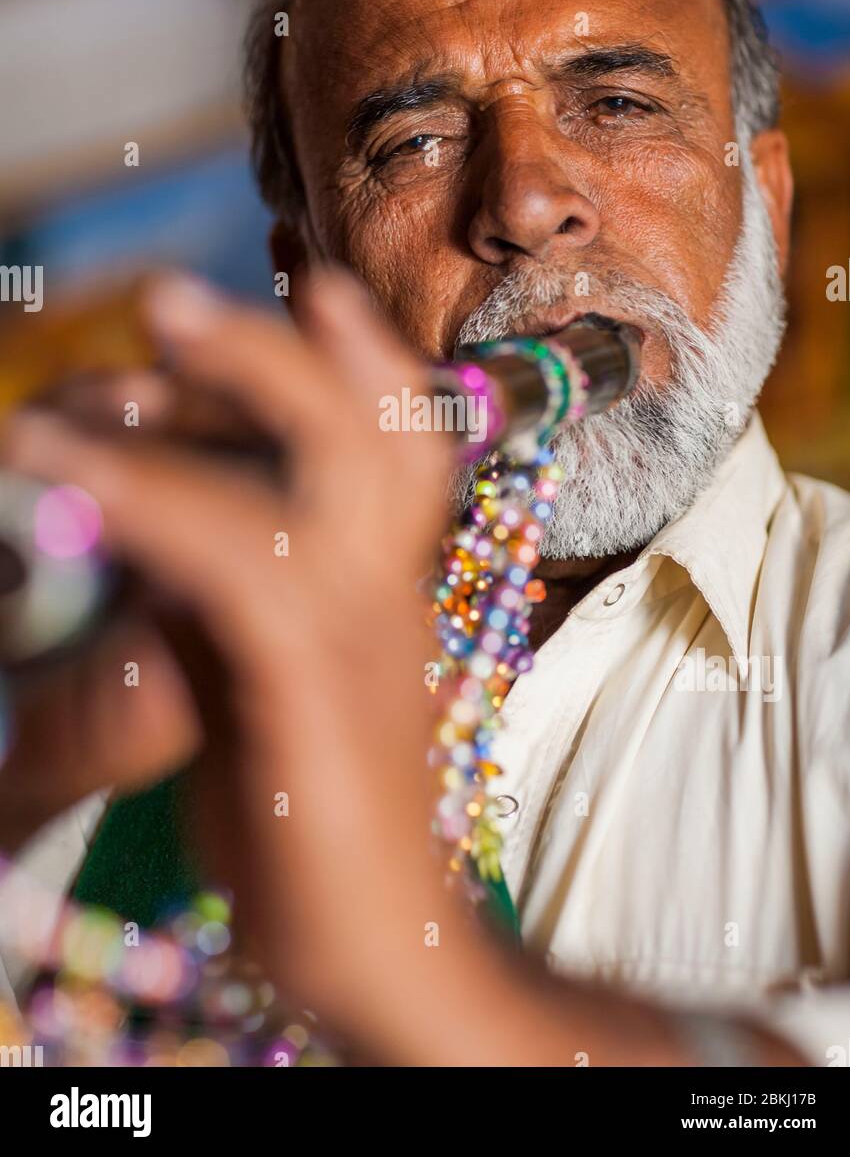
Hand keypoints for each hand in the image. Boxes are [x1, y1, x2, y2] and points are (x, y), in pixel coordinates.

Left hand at [1, 268, 453, 1042]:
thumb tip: (157, 530)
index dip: (370, 357)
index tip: (312, 288)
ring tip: (140, 322)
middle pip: (382, 423)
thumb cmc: (316, 817)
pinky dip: (150, 491)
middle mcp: (389, 587)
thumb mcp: (266, 687)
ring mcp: (363, 627)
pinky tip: (67, 464)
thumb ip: (229, 602)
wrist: (380, 939)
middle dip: (290, 344)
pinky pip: (237, 554)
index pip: (404, 443)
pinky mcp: (313, 681)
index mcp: (387, 585)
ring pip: (329, 456)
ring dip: (237, 374)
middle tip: (179, 296)